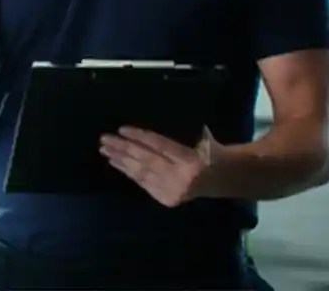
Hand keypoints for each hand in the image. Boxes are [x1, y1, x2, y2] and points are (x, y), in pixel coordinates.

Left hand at [100, 125, 222, 207]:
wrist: (224, 181)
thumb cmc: (212, 154)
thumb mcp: (204, 141)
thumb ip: (178, 135)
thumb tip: (159, 130)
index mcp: (191, 160)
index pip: (160, 146)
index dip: (140, 137)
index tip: (121, 129)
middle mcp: (180, 178)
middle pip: (146, 160)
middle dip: (123, 149)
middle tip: (105, 139)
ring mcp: (172, 191)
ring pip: (141, 173)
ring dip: (121, 161)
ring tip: (105, 150)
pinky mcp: (166, 199)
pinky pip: (143, 183)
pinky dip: (128, 172)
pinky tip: (115, 163)